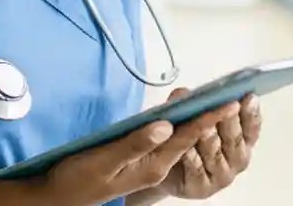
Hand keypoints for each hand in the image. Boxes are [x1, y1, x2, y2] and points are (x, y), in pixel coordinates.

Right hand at [27, 100, 240, 205]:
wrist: (59, 197)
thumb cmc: (77, 178)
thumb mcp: (103, 160)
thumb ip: (134, 142)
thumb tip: (164, 124)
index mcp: (151, 166)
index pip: (185, 138)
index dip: (208, 118)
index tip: (228, 102)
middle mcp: (155, 165)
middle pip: (188, 138)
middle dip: (211, 118)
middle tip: (233, 96)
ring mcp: (148, 163)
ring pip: (178, 137)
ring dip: (197, 119)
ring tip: (217, 100)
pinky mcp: (138, 159)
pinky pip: (166, 139)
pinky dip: (177, 123)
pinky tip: (181, 112)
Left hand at [142, 89, 262, 200]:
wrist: (164, 166)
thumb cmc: (183, 137)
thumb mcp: (186, 116)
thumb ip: (188, 103)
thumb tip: (185, 93)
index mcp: (241, 140)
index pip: (251, 127)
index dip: (251, 113)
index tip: (248, 97)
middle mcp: (237, 159)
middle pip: (234, 139)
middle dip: (229, 121)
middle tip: (226, 106)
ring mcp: (221, 175)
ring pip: (216, 153)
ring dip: (210, 138)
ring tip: (204, 125)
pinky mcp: (202, 187)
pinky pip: (197, 169)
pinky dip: (192, 157)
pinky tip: (186, 147)